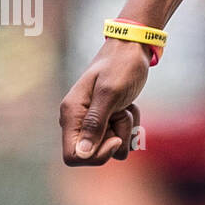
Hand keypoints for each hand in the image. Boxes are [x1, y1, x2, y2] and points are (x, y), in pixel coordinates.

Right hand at [59, 39, 149, 164]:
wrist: (132, 48)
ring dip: (126, 127)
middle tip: (122, 112)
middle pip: (94, 154)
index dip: (96, 156)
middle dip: (116, 137)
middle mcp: (78, 121)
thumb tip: (81, 154)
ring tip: (127, 105)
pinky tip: (130, 106)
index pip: (73, 156)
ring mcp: (93, 121)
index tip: (116, 139)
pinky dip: (131, 123)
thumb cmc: (121, 65)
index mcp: (71, 114)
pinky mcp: (108, 119)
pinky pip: (122, 137)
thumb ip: (95, 123)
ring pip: (113, 146)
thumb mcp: (110, 92)